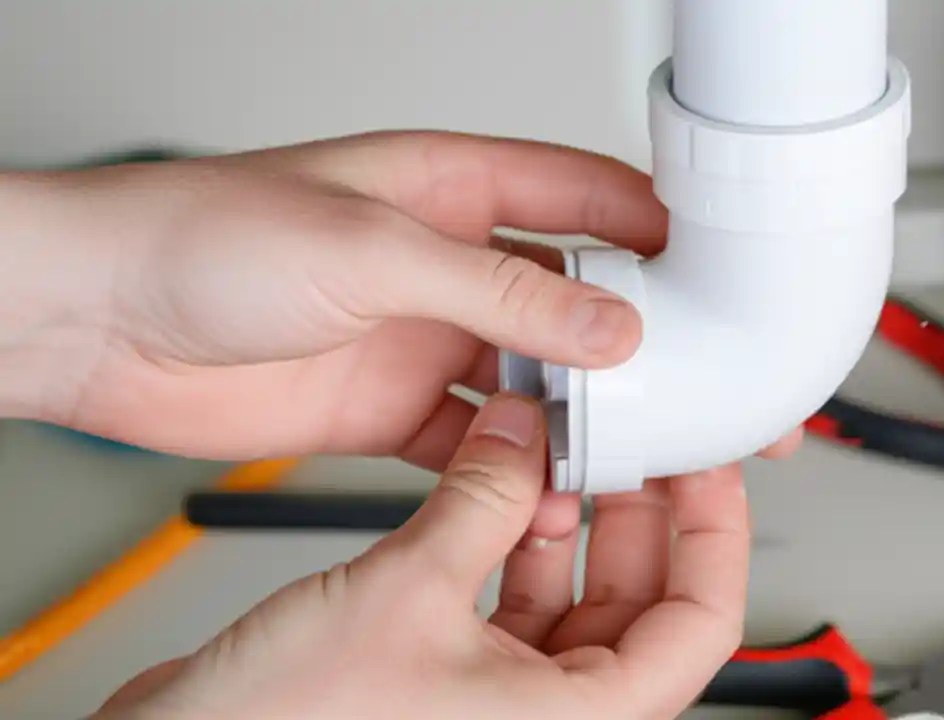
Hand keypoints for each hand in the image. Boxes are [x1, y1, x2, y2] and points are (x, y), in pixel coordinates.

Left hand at [0, 130, 799, 467]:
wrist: (97, 322)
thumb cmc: (201, 237)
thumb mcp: (372, 248)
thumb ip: (500, 288)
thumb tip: (608, 321)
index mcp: (451, 187)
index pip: (586, 196)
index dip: (661, 232)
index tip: (724, 275)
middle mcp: (446, 262)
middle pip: (575, 299)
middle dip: (647, 342)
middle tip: (709, 384)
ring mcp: (422, 337)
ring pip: (537, 379)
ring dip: (588, 415)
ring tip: (645, 447)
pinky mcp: (390, 405)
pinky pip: (480, 440)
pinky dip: (521, 466)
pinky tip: (553, 484)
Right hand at [94, 394, 751, 719]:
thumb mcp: (406, 592)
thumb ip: (482, 501)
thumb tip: (524, 435)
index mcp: (575, 719)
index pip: (700, 625)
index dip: (715, 537)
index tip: (708, 467)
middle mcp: (548, 715)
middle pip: (638, 600)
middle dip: (634, 511)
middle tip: (632, 435)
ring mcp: (498, 696)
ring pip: (571, 593)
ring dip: (565, 516)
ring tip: (560, 444)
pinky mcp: (447, 672)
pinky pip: (508, 596)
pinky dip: (507, 537)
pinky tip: (496, 482)